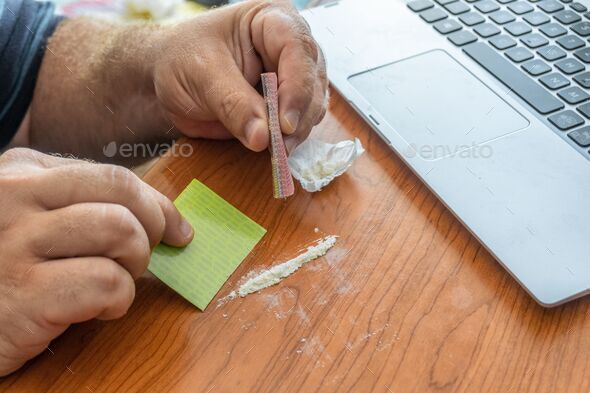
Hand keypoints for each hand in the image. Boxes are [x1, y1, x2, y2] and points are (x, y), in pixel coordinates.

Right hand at [0, 148, 192, 374]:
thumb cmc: (11, 270)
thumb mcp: (40, 220)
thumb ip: (90, 205)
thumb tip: (169, 219)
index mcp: (23, 171)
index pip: (115, 175)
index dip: (157, 205)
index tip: (176, 230)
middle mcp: (14, 195)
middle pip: (122, 190)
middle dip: (153, 227)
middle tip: (141, 258)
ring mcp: (16, 241)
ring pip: (120, 229)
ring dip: (134, 264)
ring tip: (115, 282)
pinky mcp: (23, 293)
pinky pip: (106, 282)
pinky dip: (118, 299)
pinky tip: (98, 309)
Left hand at [151, 0, 327, 151]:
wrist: (165, 79)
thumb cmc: (181, 60)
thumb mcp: (202, 75)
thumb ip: (233, 105)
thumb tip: (262, 138)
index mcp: (271, 20)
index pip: (297, 48)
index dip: (297, 87)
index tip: (284, 124)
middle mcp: (289, 45)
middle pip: (312, 80)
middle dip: (299, 115)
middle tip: (280, 145)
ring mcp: (291, 76)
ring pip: (313, 105)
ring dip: (298, 131)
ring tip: (277, 150)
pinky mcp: (286, 104)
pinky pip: (301, 123)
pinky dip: (291, 139)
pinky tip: (277, 149)